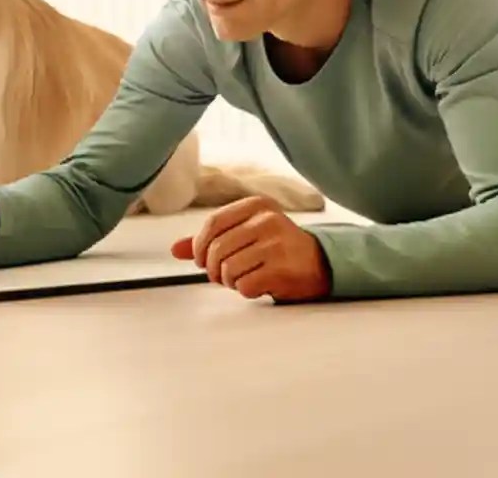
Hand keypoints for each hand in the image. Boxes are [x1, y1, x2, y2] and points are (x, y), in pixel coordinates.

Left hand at [171, 196, 331, 301]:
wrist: (322, 264)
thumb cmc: (278, 248)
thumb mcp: (246, 235)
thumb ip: (212, 239)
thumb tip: (175, 249)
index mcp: (256, 206)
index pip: (213, 223)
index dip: (200, 246)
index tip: (202, 260)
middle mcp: (267, 220)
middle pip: (217, 248)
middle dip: (214, 269)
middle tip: (223, 275)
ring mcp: (276, 244)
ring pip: (228, 268)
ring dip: (230, 281)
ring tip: (243, 279)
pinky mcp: (282, 268)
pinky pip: (245, 285)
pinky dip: (246, 291)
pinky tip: (259, 285)